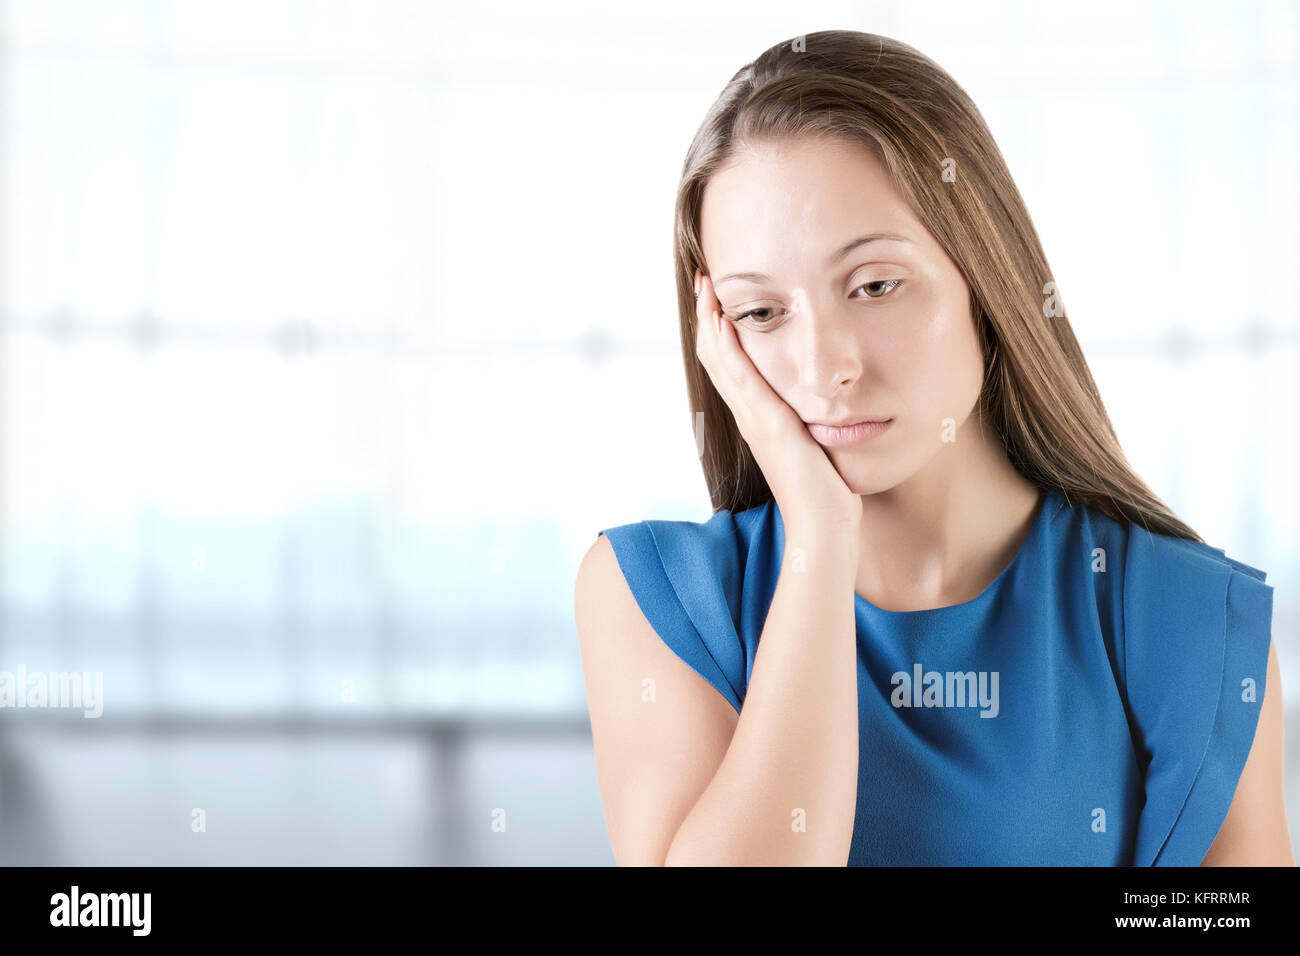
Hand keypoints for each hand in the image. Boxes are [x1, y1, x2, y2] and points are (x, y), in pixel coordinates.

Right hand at [693, 268, 861, 536]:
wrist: (824, 528)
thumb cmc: (827, 496)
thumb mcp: (816, 449)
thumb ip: (813, 427)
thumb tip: (827, 412)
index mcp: (758, 419)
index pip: (730, 367)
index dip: (719, 333)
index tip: (717, 301)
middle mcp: (749, 416)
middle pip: (715, 357)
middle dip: (707, 317)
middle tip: (702, 280)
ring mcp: (754, 418)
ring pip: (720, 360)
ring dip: (710, 321)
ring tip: (705, 287)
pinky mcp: (767, 422)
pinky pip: (740, 374)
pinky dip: (728, 344)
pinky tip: (725, 318)